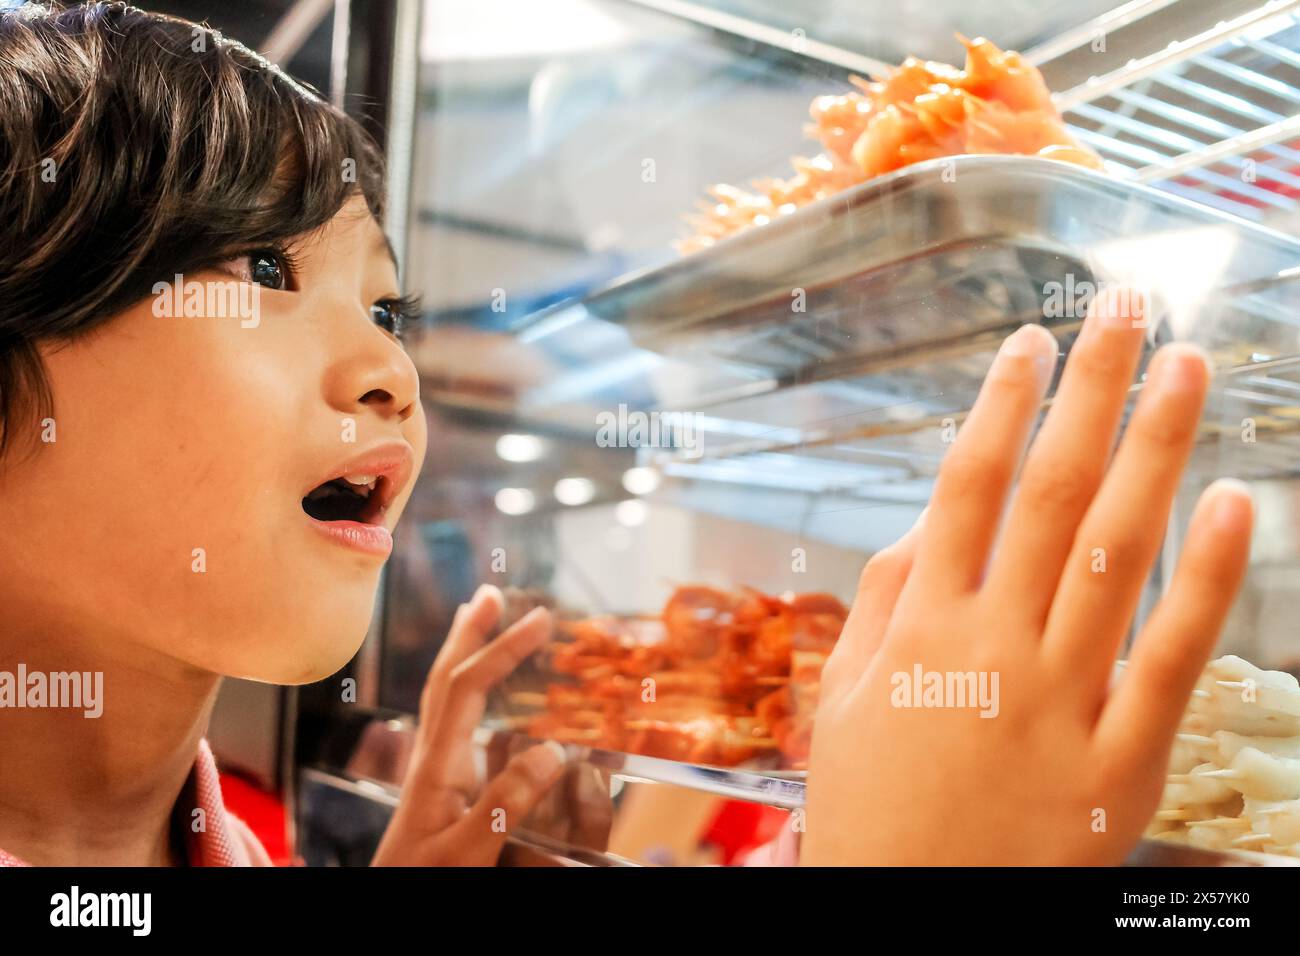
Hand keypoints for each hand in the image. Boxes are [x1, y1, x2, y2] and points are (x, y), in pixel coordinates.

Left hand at [372, 585, 564, 865]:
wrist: (382, 912)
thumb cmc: (422, 887)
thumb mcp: (467, 851)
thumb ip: (505, 803)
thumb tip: (549, 750)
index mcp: (435, 767)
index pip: (467, 688)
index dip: (503, 648)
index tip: (540, 619)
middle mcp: (428, 762)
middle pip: (444, 679)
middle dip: (470, 633)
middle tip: (491, 592)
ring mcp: (429, 776)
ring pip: (442, 700)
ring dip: (463, 656)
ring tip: (479, 624)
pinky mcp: (434, 795)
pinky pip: (450, 728)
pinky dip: (466, 697)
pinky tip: (478, 702)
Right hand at [803, 290, 1253, 865]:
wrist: (914, 920)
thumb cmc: (873, 808)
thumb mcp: (845, 702)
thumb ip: (882, 603)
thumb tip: (924, 521)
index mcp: (921, 629)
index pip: (967, 488)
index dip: (1001, 406)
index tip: (1032, 341)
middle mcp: (992, 645)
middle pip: (1051, 492)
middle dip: (1092, 390)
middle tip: (1127, 306)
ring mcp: (1061, 698)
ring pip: (1116, 551)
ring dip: (1156, 448)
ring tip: (1186, 366)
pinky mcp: (1122, 758)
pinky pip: (1173, 656)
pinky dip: (1207, 577)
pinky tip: (1236, 501)